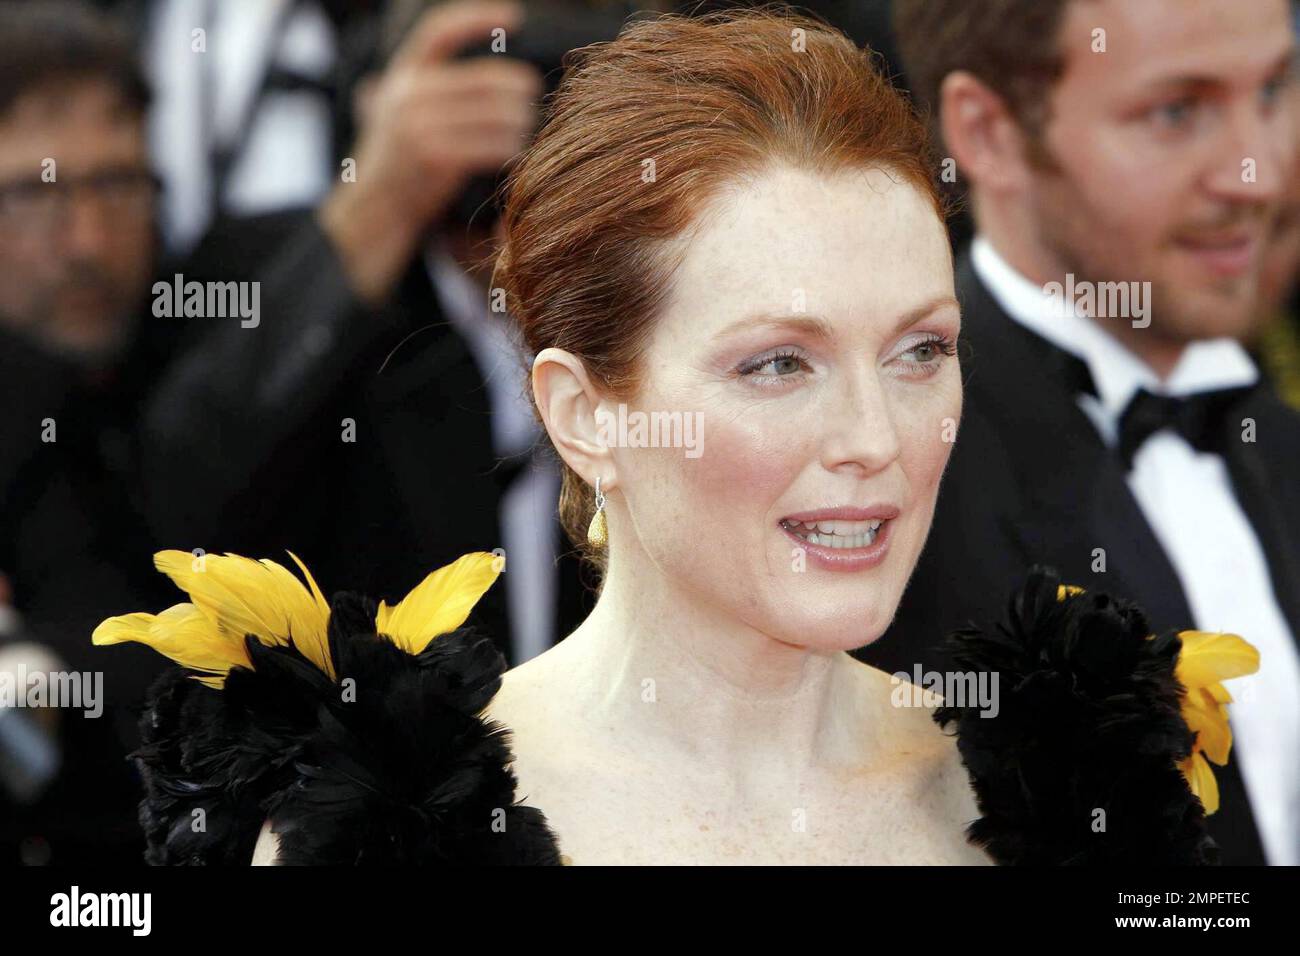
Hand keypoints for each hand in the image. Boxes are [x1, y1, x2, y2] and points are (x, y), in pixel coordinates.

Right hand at [320, 0, 542, 303]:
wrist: (372, 213)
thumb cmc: (400, 168)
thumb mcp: (400, 117)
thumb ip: (432, 93)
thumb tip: (497, 82)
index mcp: (402, 78)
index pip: (440, 31)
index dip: (477, 18)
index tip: (513, 17)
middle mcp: (407, 95)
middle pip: (486, 79)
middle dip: (519, 92)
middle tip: (534, 102)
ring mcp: (418, 125)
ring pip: (496, 114)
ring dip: (521, 126)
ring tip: (527, 135)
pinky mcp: (433, 157)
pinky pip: (492, 145)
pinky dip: (512, 151)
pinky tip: (518, 158)